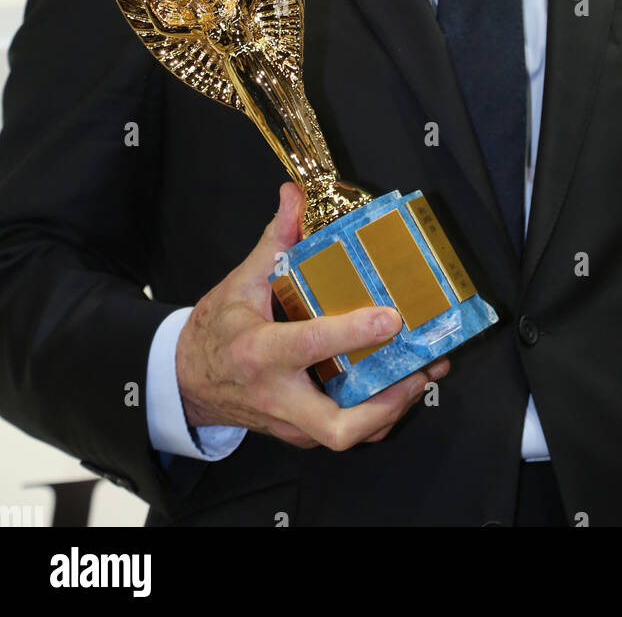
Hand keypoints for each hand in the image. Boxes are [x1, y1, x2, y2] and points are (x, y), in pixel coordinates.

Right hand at [176, 181, 449, 449]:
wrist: (187, 380)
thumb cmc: (217, 329)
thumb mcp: (241, 281)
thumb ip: (275, 239)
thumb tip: (295, 193)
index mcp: (259, 352)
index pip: (311, 345)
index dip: (354, 332)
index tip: (390, 317)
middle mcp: (277, 396)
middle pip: (337, 427)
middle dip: (386, 404)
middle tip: (421, 369)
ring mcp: (290, 422)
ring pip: (347, 436)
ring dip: (392, 409)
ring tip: (426, 372)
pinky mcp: (299, 433)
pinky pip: (343, 431)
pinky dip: (377, 413)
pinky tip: (401, 383)